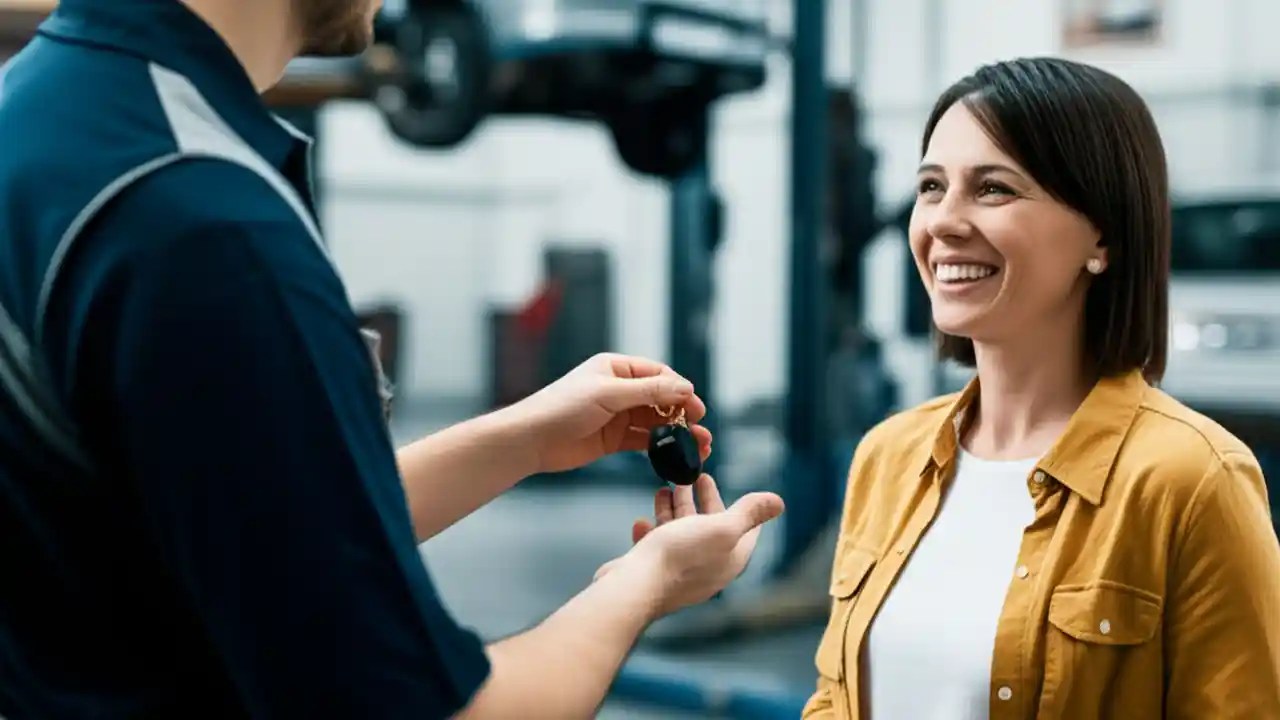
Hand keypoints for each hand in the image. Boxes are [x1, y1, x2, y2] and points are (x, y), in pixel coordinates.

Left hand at [511, 353, 712, 474]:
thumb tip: (685, 387)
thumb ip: (649, 391)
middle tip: (701, 430)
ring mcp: (617, 415)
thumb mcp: (608, 394)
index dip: (679, 389)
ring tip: (698, 446)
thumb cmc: (562, 408)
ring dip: (677, 433)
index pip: (658, 374)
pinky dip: (661, 448)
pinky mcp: (613, 439)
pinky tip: (676, 455)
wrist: (530, 440)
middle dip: (683, 413)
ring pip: (655, 422)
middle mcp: (619, 390)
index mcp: (615, 369)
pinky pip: (643, 441)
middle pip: (661, 399)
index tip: (696, 407)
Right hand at [593, 474, 783, 618]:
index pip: (745, 529)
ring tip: (665, 488)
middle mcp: (709, 568)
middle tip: (695, 476)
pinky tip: (642, 520)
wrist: (636, 587)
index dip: (739, 504)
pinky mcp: (655, 574)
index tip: (729, 484)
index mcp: (731, 558)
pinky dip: (652, 531)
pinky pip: (656, 548)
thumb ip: (749, 514)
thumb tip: (779, 502)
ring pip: (681, 534)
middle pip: (711, 527)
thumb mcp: (722, 528)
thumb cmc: (681, 555)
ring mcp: (681, 572)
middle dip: (703, 500)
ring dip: (674, 509)